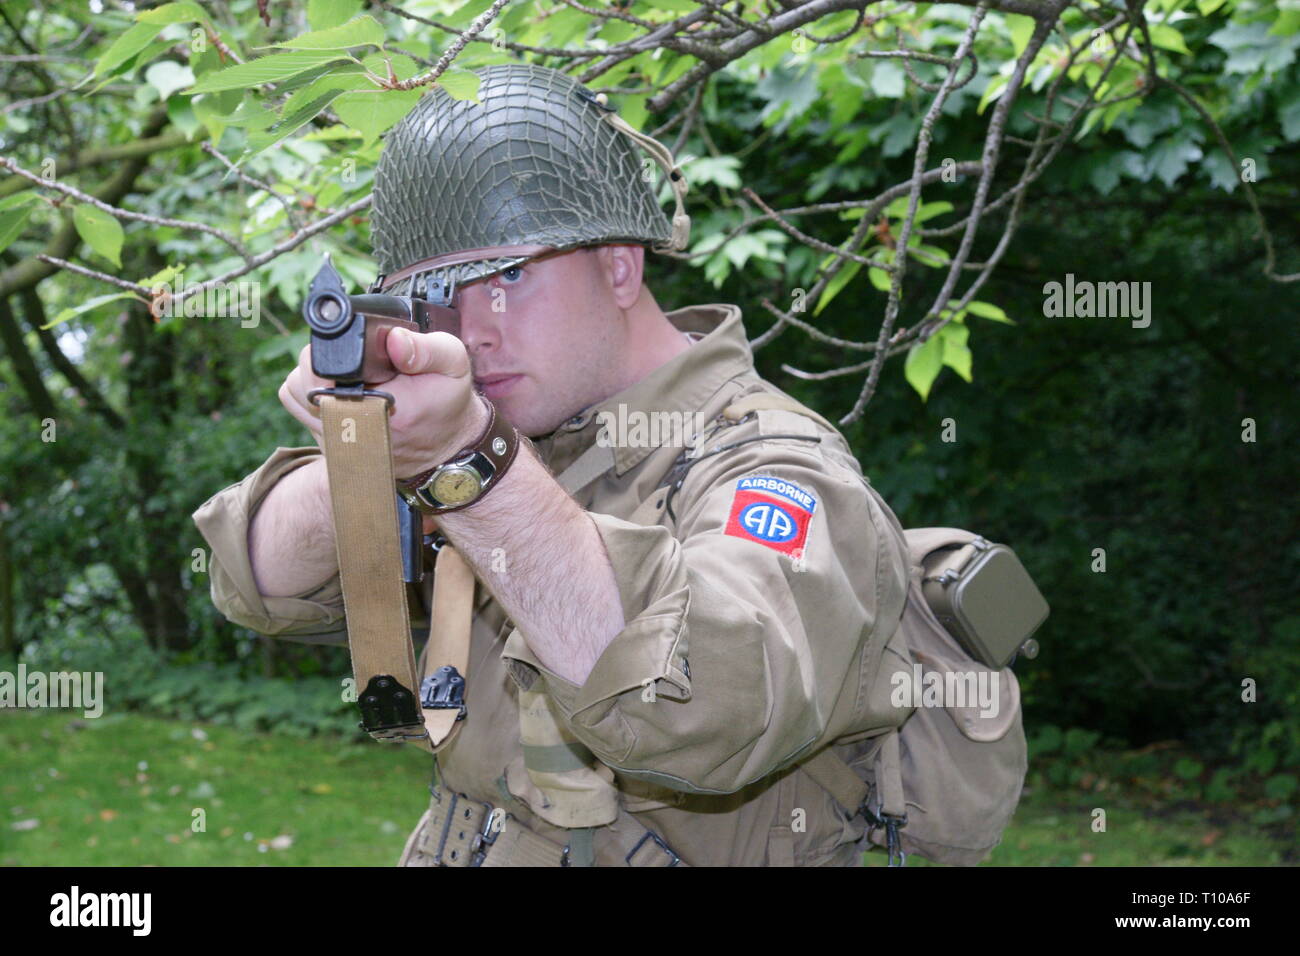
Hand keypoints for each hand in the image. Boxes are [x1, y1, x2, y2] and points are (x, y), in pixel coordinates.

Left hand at [278, 327, 489, 480]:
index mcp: (383, 409)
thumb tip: (393, 338)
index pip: (323, 372)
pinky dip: (311, 395)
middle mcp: (354, 432)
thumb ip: (426, 348)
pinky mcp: (329, 447)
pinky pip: (299, 410)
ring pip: (295, 394)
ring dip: (312, 378)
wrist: (448, 447)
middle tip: (355, 363)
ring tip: (346, 376)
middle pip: (302, 380)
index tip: (354, 350)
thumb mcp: (453, 365)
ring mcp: (337, 443)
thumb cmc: (447, 402)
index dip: (330, 353)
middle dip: (322, 362)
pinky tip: (338, 391)